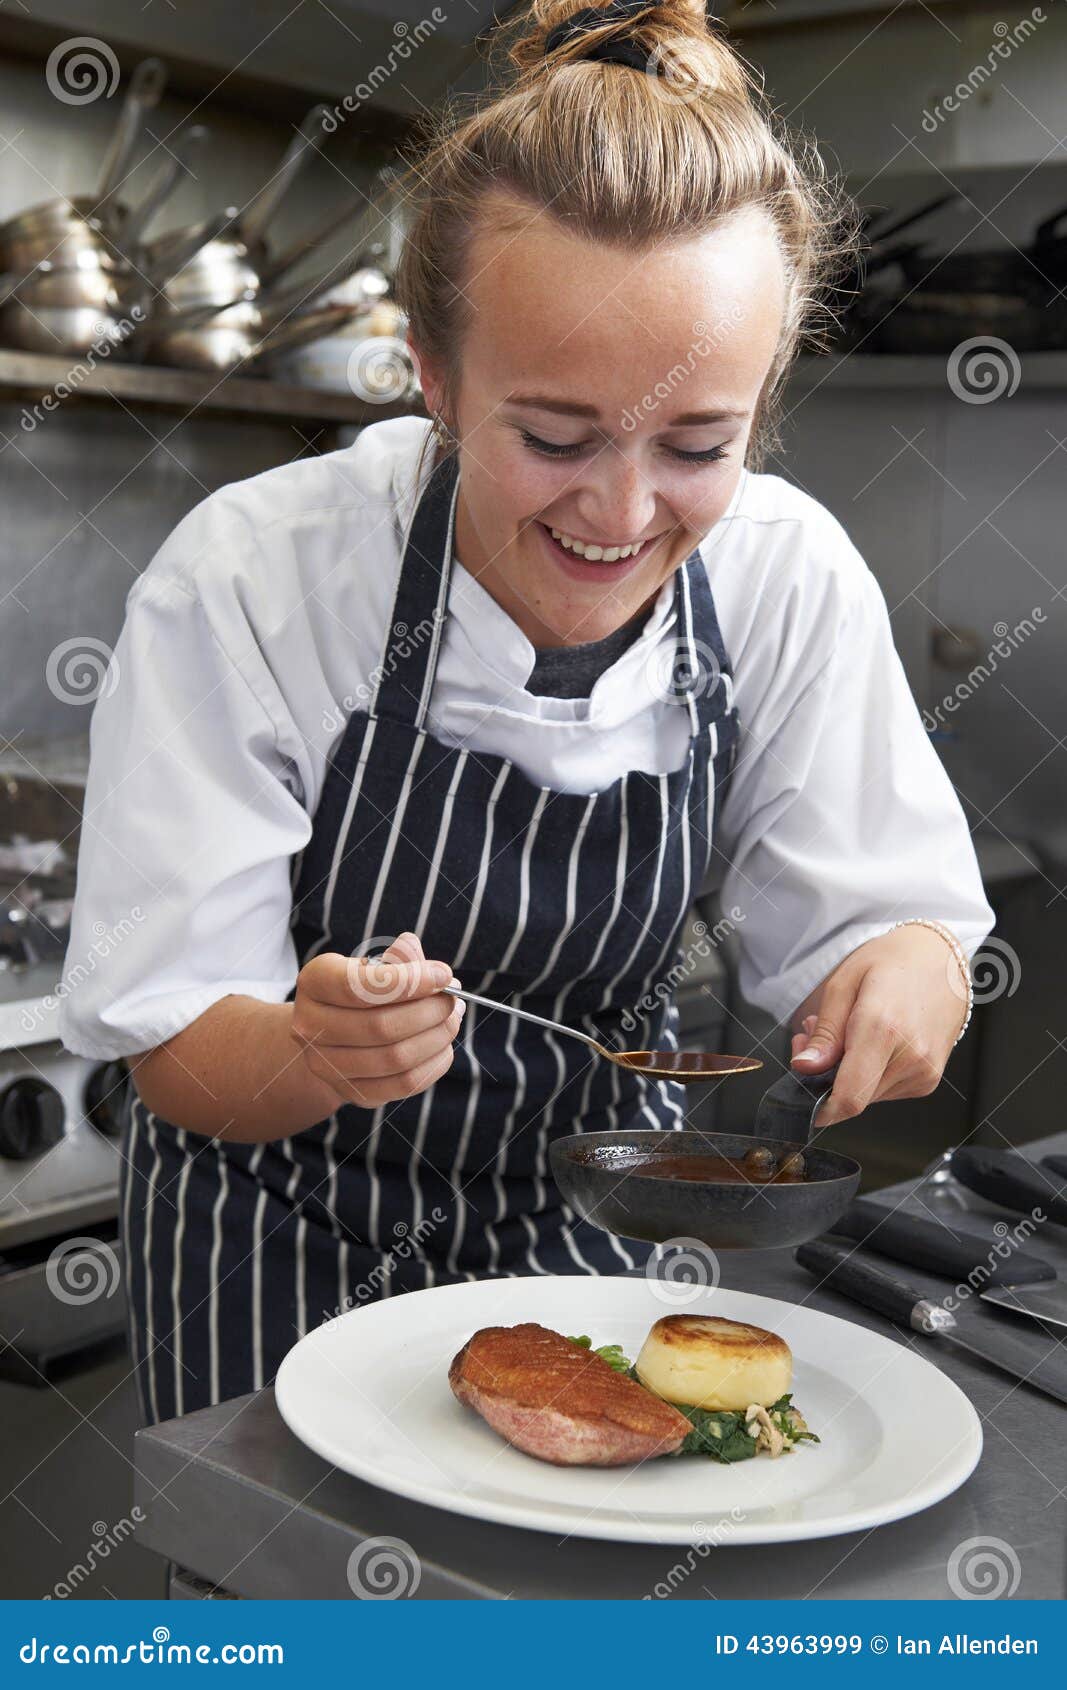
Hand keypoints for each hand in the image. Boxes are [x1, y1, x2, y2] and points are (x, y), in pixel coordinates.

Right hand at [290, 930, 464, 1107]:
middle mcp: (310, 1026)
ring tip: (452, 1019)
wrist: (333, 1032)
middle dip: (429, 1011)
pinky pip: (403, 1084)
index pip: (359, 986)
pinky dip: (433, 1064)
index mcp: (314, 982)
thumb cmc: (363, 989)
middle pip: (380, 1025)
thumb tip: (440, 975)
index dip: (409, 981)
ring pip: (395, 1058)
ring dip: (436, 1037)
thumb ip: (403, 960)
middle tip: (452, 1000)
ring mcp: (326, 1065)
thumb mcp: (376, 964)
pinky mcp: (351, 1092)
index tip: (445, 974)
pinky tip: (443, 1046)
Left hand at [788, 925, 967, 1126]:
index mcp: (883, 1028)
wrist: (944, 960)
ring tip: (849, 1033)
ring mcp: (923, 1071)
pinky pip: (885, 1090)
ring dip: (848, 1074)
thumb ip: (825, 1032)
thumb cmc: (893, 963)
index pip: (849, 1097)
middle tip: (817, 1039)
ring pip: (867, 1095)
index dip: (821, 1109)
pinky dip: (869, 1073)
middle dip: (826, 1077)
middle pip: (853, 1097)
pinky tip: (871, 1042)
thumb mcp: (844, 983)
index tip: (803, 1100)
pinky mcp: (928, 1080)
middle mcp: (909, 1057)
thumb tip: (805, 1067)